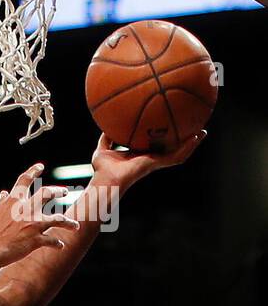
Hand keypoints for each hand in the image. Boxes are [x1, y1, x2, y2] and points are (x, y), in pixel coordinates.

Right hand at [0, 163, 80, 266]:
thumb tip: (3, 193)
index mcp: (13, 201)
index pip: (24, 180)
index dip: (33, 171)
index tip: (40, 167)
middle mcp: (26, 209)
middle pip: (47, 194)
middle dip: (58, 191)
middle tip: (65, 192)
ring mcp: (33, 224)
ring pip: (58, 219)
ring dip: (68, 222)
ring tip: (74, 225)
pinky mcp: (36, 240)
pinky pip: (52, 241)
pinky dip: (57, 243)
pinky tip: (60, 246)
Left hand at [91, 131, 206, 191]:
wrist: (106, 181)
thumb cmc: (102, 170)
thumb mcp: (103, 149)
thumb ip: (106, 137)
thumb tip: (106, 124)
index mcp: (140, 155)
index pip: (155, 145)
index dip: (163, 138)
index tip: (171, 128)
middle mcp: (150, 159)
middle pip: (170, 148)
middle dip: (182, 141)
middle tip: (193, 129)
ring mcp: (156, 162)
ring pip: (178, 153)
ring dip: (191, 143)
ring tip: (202, 132)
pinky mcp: (158, 164)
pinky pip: (176, 155)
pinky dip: (188, 147)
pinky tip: (196, 138)